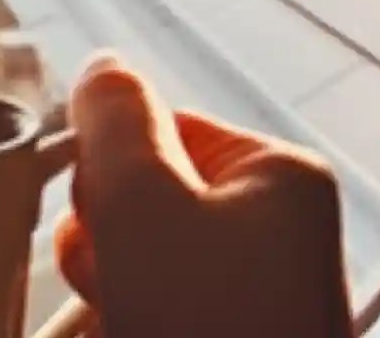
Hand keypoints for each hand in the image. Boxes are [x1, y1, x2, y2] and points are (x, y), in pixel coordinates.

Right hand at [55, 57, 354, 337]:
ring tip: (124, 321)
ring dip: (113, 288)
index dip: (112, 171)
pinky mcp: (233, 337)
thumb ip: (116, 125)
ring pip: (146, 267)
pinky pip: (160, 312)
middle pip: (152, 201)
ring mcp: (261, 300)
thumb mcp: (145, 205)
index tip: (96, 216)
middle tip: (117, 281)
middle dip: (110, 240)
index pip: (164, 131)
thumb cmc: (212, 332)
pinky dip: (133, 319)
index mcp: (283, 178)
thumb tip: (103, 69)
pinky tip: (125, 331)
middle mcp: (283, 235)